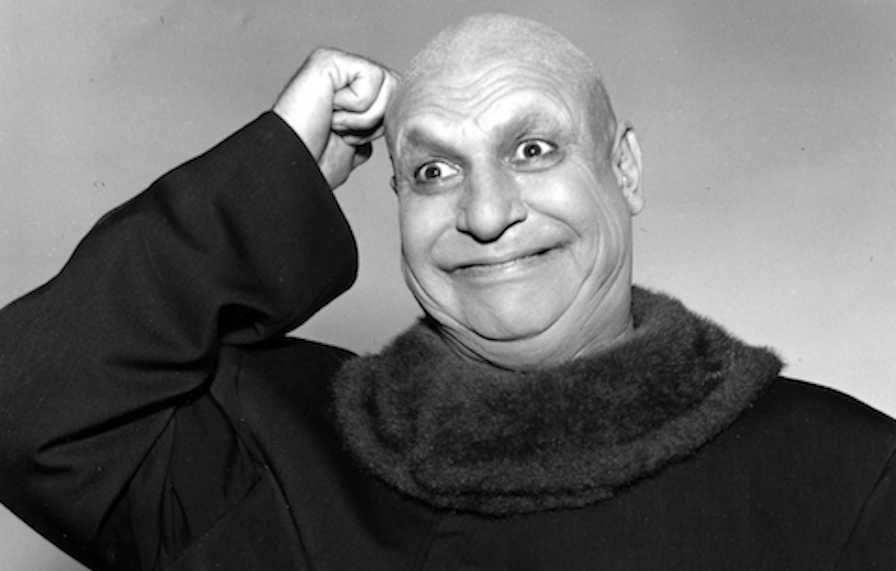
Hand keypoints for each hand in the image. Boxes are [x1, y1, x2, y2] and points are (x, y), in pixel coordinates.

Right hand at [273, 48, 396, 189]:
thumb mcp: (356, 147)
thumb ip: (374, 128)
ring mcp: (337, 64)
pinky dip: (354, 106)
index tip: (349, 139)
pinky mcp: (330, 60)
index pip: (396, 100)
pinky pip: (371, 79)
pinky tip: (329, 110)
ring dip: (364, 117)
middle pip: (397, 89)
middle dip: (375, 121)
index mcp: (350, 91)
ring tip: (333, 121)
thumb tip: (389, 122)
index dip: (380, 127)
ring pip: (388, 84)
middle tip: (341, 131)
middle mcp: (345, 73)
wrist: (293, 167)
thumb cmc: (316, 161)